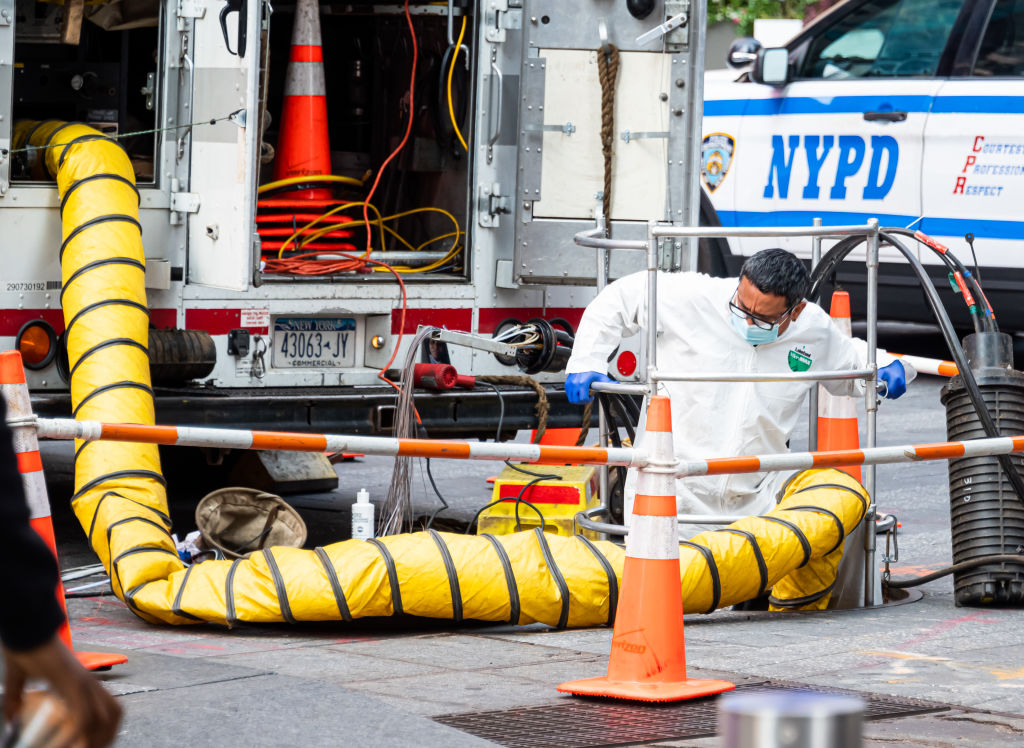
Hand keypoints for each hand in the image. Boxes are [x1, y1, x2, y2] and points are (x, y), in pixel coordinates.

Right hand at [3, 638, 121, 747]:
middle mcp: (88, 681)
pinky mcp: (72, 683)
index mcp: (82, 681)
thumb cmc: (26, 648)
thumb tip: (11, 716)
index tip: (95, 744)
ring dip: (97, 738)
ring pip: (105, 716)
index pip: (109, 707)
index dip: (108, 728)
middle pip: (115, 713)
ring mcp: (83, 681)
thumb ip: (17, 697)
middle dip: (107, 736)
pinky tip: (71, 745)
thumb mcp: (20, 678)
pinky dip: (81, 733)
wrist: (27, 627)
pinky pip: (84, 714)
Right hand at [565, 371, 613, 403]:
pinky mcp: (567, 383)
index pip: (583, 398)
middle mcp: (575, 384)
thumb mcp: (601, 376)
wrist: (584, 361)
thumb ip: (609, 382)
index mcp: (583, 383)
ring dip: (577, 399)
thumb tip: (616, 384)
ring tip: (582, 394)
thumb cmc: (592, 368)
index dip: (588, 400)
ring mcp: (570, 383)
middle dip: (582, 401)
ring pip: (571, 398)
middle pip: (576, 400)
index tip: (592, 397)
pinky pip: (568, 393)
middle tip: (587, 397)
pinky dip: (572, 394)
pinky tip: (578, 391)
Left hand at [878, 360, 906, 398]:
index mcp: (895, 379)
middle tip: (881, 389)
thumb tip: (873, 385)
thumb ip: (877, 379)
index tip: (879, 389)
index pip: (889, 391)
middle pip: (891, 395)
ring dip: (888, 394)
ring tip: (885, 388)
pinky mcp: (903, 389)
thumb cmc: (889, 370)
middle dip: (885, 394)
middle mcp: (900, 383)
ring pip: (893, 396)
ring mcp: (902, 387)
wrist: (898, 368)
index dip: (882, 393)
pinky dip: (892, 394)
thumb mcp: (881, 372)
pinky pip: (896, 395)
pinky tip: (889, 389)